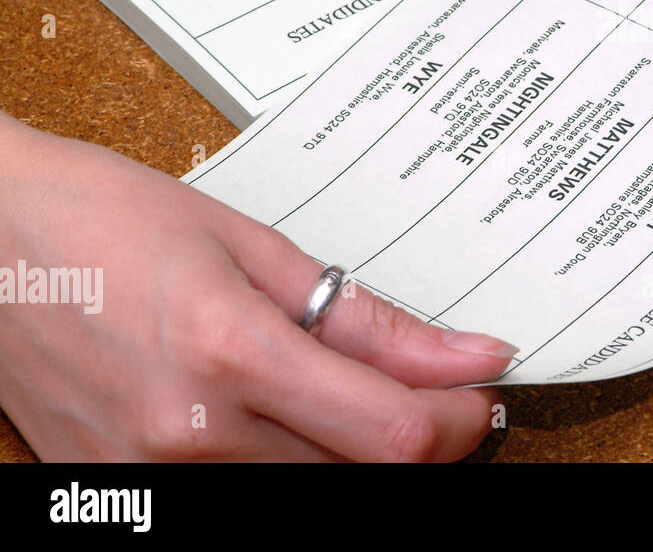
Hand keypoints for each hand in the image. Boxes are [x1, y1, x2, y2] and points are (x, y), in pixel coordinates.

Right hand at [0, 112, 515, 459]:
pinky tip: (299, 422)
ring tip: (370, 400)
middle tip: (442, 395)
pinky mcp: (123, 494)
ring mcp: (150, 479)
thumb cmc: (105, 219)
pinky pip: (242, 500)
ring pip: (307, 499)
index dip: (458, 421)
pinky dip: (293, 467)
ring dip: (359, 458)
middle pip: (359, 481)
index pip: (390, 434)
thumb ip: (367, 317)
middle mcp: (187, 438)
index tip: (480, 390)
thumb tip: (461, 354)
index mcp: (229, 354)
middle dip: (424, 443)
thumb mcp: (253, 248)